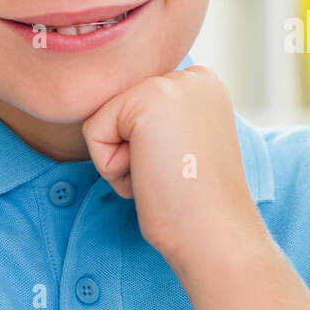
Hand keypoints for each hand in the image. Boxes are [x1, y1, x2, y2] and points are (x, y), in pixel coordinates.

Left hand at [81, 65, 265, 275]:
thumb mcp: (183, 148)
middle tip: (171, 176)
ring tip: (162, 175)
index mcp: (205, 86)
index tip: (182, 170)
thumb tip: (123, 124)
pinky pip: (93, 132)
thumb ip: (160, 124)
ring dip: (121, 161)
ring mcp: (172, 83)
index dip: (145, 151)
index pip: (134, 111)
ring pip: (103, 122)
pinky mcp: (148, 99)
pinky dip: (111, 166)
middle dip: (130, 154)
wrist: (215, 234)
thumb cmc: (194, 206)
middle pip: (117, 113)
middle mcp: (192, 75)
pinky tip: (150, 174)